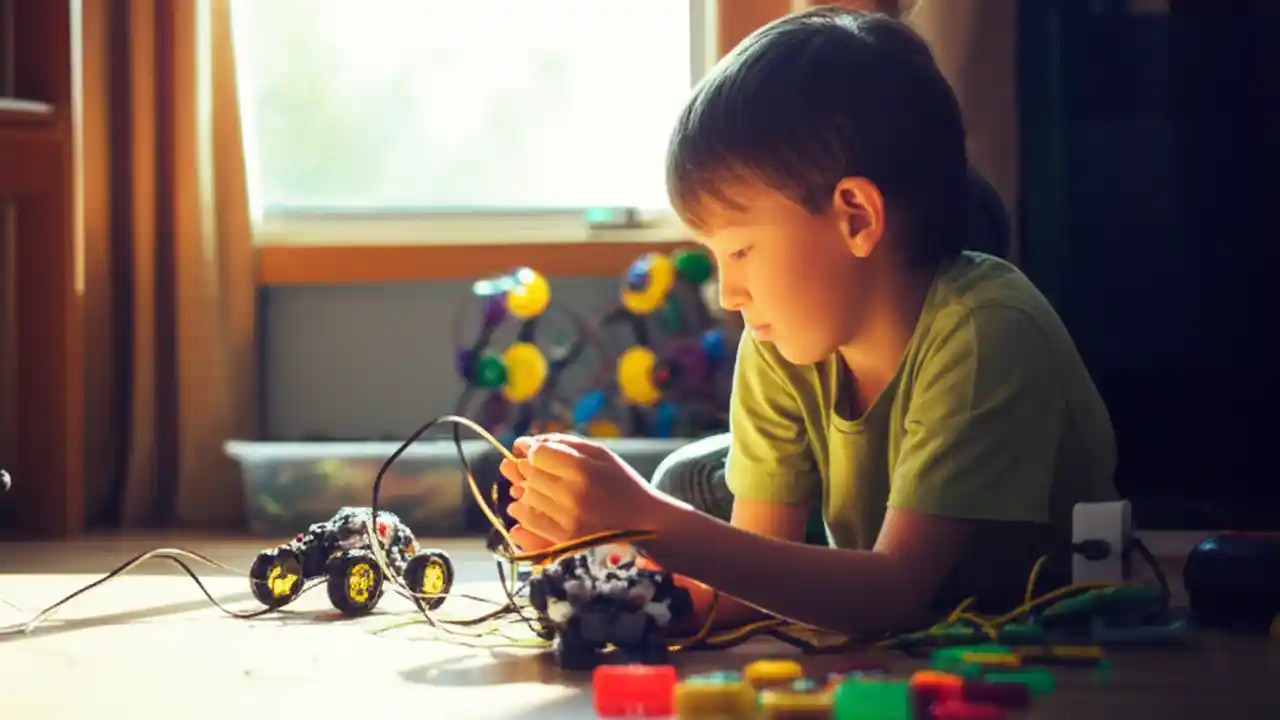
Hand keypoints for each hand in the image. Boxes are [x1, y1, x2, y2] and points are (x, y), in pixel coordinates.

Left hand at [500, 433, 666, 548]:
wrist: (644, 523)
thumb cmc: (620, 482)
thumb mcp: (600, 454)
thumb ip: (563, 443)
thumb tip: (523, 442)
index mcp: (584, 469)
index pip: (538, 453)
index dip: (535, 451)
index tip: (542, 454)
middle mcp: (573, 494)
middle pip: (530, 473)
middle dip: (531, 469)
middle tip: (544, 472)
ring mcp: (567, 519)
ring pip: (526, 495)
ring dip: (528, 489)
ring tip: (545, 488)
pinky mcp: (563, 539)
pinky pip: (528, 518)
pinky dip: (523, 509)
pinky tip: (533, 503)